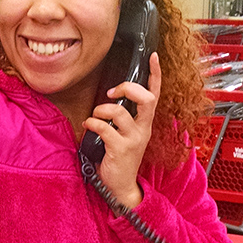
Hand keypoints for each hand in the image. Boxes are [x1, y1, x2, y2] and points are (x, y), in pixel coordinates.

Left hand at [83, 51, 160, 207]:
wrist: (121, 186)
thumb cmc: (120, 157)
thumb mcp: (126, 134)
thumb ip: (123, 117)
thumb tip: (110, 97)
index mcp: (145, 122)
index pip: (155, 94)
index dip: (155, 74)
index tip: (152, 56)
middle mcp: (143, 129)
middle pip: (146, 98)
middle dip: (127, 88)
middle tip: (111, 92)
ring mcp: (134, 139)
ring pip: (120, 112)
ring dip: (101, 109)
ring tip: (95, 115)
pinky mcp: (121, 149)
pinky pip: (105, 128)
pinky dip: (92, 123)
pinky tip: (87, 126)